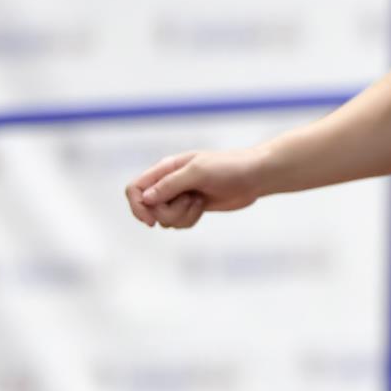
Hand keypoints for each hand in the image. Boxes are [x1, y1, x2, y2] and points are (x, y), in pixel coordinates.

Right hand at [125, 148, 266, 228]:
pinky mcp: (191, 208)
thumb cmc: (229, 167)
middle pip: (149, 208)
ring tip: (199, 201)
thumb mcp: (198, 172)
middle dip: (168, 212)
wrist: (255, 176)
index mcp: (166, 169)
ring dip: (182, 216)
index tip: (150, 220)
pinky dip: (189, 219)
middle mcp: (168, 183)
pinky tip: (203, 206)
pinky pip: (178, 223)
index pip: (135, 188)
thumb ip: (171, 184)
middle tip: (190, 201)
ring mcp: (179, 196)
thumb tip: (146, 199)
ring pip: (164, 219)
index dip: (137, 206)